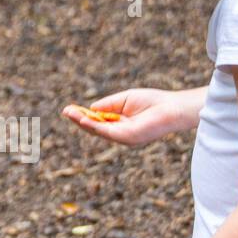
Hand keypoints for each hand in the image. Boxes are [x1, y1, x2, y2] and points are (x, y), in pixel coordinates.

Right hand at [62, 88, 196, 146]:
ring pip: (98, 131)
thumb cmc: (152, 102)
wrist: (171, 108)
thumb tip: (90, 108)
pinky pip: (106, 131)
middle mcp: (120, 133)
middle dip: (79, 119)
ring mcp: (123, 137)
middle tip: (65, 111)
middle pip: (95, 128)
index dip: (84, 115)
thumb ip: (107, 105)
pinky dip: (93, 126)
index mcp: (120, 124)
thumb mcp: (124, 99)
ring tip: (69, 113)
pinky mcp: (127, 138)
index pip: (98, 121)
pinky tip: (83, 119)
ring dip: (82, 122)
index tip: (71, 109)